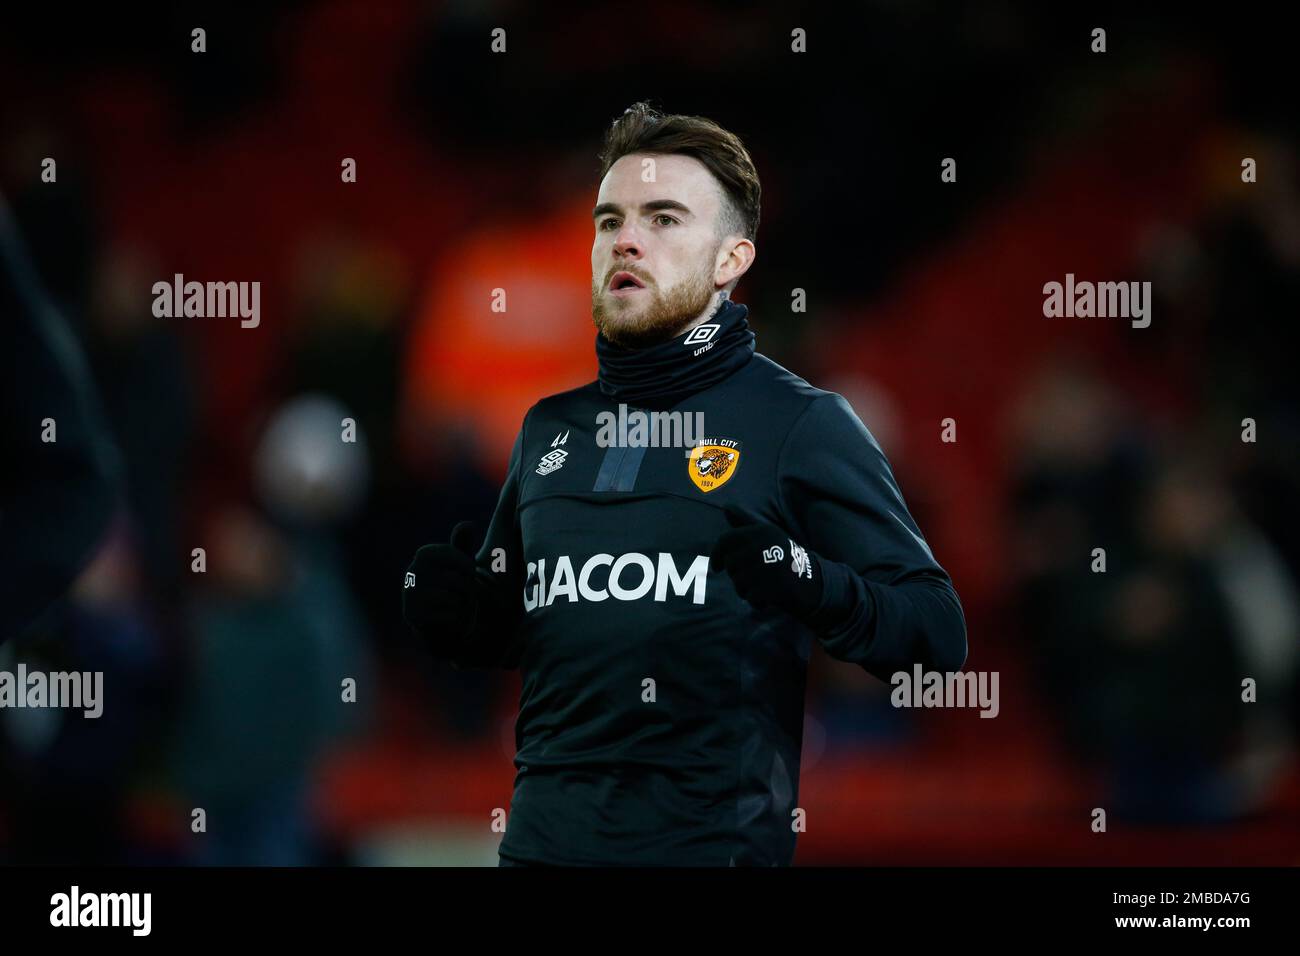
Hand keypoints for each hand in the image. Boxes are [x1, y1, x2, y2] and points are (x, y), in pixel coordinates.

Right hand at [403, 521, 481, 642]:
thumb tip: (468, 525)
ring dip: (462, 604)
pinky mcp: (412, 614)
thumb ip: (463, 543)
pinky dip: (456, 618)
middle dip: (467, 588)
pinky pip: (446, 615)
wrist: (440, 620)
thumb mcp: (460, 563)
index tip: (470, 572)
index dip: (467, 565)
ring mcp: (409, 593)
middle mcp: (412, 571)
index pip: (452, 555)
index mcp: (425, 554)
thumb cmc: (453, 585)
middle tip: (463, 593)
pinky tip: (450, 617)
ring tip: (456, 605)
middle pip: (456, 579)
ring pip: (452, 598)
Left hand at [709, 508, 823, 618]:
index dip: (716, 554)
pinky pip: (750, 597)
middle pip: (731, 564)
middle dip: (736, 575)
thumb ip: (746, 524)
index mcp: (762, 532)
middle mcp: (763, 546)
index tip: (717, 568)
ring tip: (761, 587)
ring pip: (738, 582)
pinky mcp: (773, 587)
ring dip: (745, 590)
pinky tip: (767, 599)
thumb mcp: (768, 537)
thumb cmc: (785, 560)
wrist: (815, 582)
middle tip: (752, 579)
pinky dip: (756, 602)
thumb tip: (726, 507)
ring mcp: (768, 566)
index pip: (726, 540)